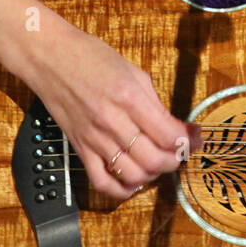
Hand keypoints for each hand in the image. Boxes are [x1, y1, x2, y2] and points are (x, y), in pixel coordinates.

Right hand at [26, 24, 197, 202]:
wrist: (50, 58)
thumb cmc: (90, 57)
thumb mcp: (133, 71)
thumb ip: (154, 103)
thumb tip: (175, 127)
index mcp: (130, 97)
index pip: (168, 134)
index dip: (188, 141)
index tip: (195, 138)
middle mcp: (112, 121)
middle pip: (154, 159)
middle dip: (175, 160)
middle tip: (180, 152)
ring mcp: (94, 138)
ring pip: (132, 175)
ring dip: (152, 175)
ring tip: (157, 163)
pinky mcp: (79, 148)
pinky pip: (101, 182)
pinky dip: (121, 189)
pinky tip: (133, 180)